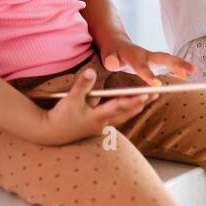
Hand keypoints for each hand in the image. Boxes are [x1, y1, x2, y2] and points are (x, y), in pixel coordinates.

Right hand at [35, 67, 151, 144]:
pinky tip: (128, 109)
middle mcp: (102, 122)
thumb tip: (91, 71)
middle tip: (155, 95)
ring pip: (123, 116)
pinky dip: (125, 112)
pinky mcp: (96, 126)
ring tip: (146, 101)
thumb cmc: (60, 117)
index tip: (146, 95)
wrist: (50, 133)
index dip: (133, 100)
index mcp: (97, 116)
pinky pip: (116, 119)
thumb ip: (82, 85)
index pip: (119, 106)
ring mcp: (100, 126)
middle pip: (126, 112)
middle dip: (141, 103)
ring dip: (135, 108)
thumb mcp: (70, 100)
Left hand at [102, 40, 194, 89]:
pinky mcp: (156, 61)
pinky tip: (189, 73)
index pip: (141, 67)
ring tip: (193, 70)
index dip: (149, 76)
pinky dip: (180, 67)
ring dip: (181, 64)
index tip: (157, 85)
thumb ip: (110, 59)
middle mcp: (146, 54)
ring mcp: (153, 57)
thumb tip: (112, 62)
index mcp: (133, 56)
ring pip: (169, 59)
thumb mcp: (108, 56)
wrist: (116, 44)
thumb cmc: (112, 54)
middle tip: (188, 71)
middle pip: (162, 58)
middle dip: (175, 64)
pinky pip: (170, 63)